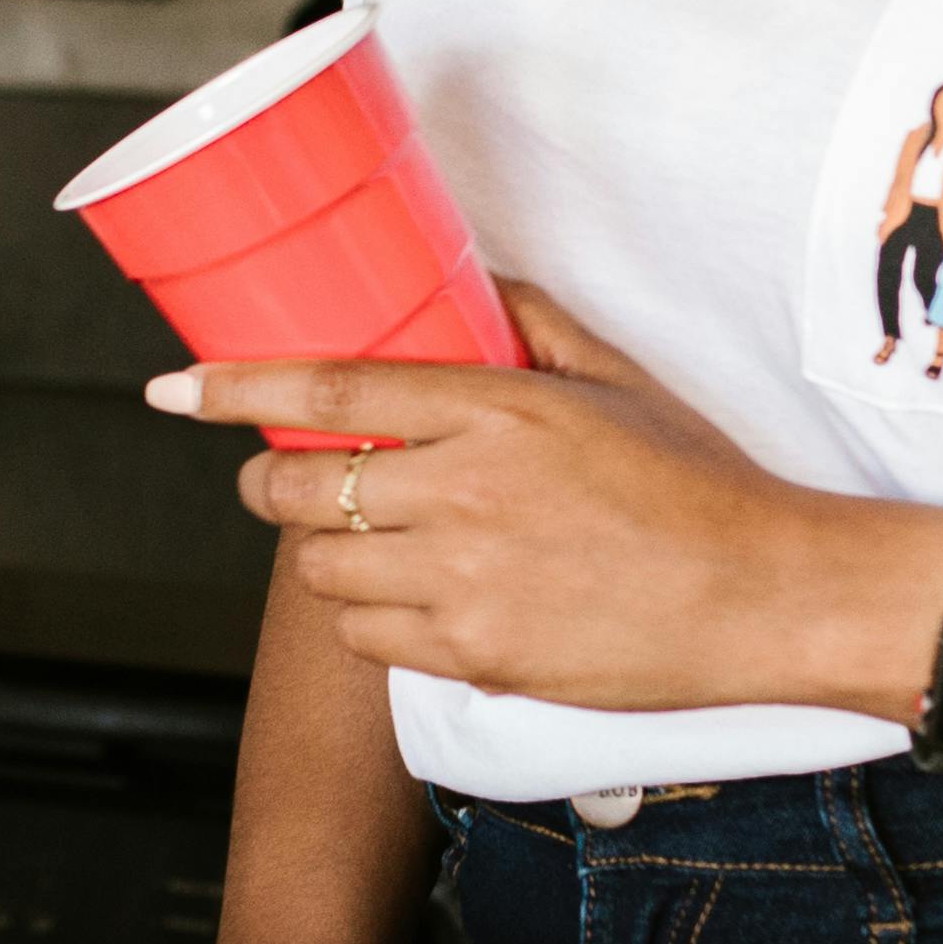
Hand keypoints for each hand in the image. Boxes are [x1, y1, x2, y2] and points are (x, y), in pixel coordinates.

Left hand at [167, 282, 942, 721]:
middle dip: (271, 482)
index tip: (176, 389)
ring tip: (369, 538)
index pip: (330, 392)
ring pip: (320, 572)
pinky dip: (369, 615)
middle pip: (296, 492)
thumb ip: (530, 323)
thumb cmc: (700, 486)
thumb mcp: (618, 379)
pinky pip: (367, 637)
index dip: (235, 390)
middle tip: (291, 476)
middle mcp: (465, 495)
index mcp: (497, 411)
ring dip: (322, 552)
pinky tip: (412, 593)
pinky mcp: (476, 657)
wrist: (766, 598)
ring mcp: (464, 585)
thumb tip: (468, 286)